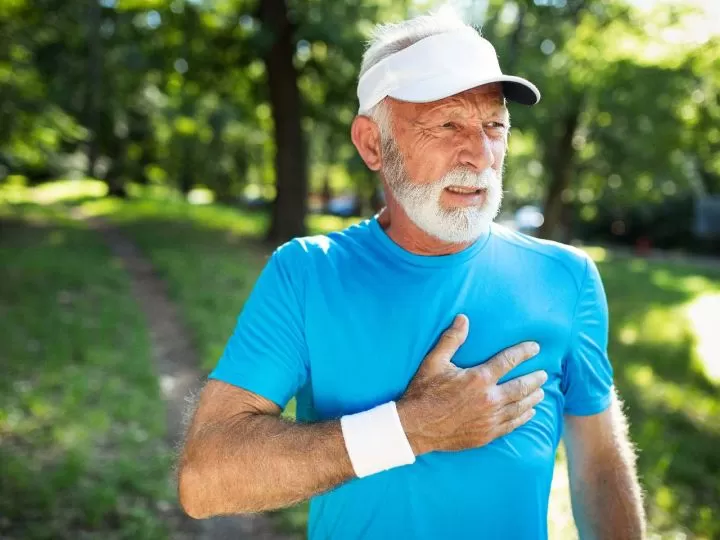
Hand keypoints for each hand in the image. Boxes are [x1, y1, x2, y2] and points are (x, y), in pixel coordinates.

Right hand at [397, 314, 545, 455]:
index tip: (535, 347)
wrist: (416, 428)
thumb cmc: (424, 392)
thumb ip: (451, 339)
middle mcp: (490, 399)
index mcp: (479, 378)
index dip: (524, 352)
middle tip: (544, 373)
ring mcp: (490, 419)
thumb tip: (463, 318)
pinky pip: (512, 425)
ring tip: (541, 391)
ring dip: (533, 397)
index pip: (509, 361)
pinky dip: (524, 417)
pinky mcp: (487, 434)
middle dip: (535, 378)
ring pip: (520, 406)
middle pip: (521, 386)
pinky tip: (530, 413)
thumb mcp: (434, 362)